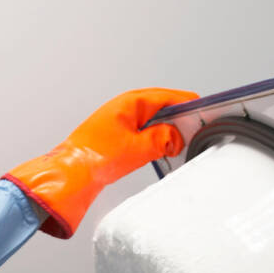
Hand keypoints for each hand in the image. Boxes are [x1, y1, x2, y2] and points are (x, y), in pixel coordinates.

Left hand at [3, 87, 197, 237]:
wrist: (68, 175)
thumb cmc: (93, 158)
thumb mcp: (137, 148)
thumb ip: (163, 139)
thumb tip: (177, 137)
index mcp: (130, 102)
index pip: (169, 97)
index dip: (188, 105)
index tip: (205, 113)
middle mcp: (125, 107)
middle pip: (162, 107)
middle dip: (180, 120)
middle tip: (196, 133)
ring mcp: (120, 121)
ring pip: (154, 121)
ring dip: (167, 132)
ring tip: (180, 145)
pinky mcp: (117, 136)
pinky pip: (144, 132)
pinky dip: (155, 139)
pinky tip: (161, 151)